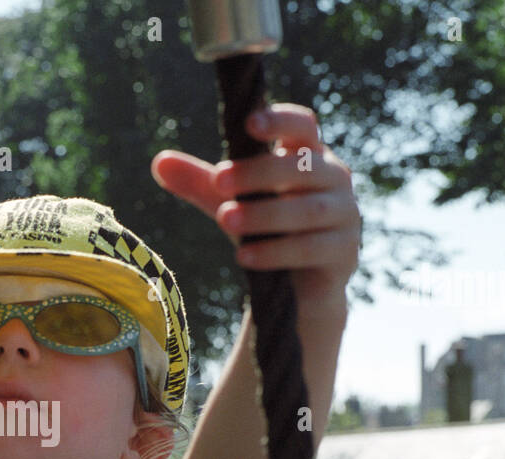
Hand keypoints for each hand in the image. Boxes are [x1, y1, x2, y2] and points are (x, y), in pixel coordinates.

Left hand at [150, 103, 359, 315]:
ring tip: (226, 219)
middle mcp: (334, 179)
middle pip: (302, 168)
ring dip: (264, 214)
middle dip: (258, 173)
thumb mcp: (230, 204)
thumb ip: (201, 184)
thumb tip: (158, 162)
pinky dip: (276, 252)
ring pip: (307, 210)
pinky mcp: (344, 254)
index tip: (250, 123)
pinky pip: (311, 248)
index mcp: (308, 156)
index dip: (280, 121)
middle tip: (219, 181)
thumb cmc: (265, 231)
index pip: (303, 127)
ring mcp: (346, 216)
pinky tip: (244, 256)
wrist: (297, 291)